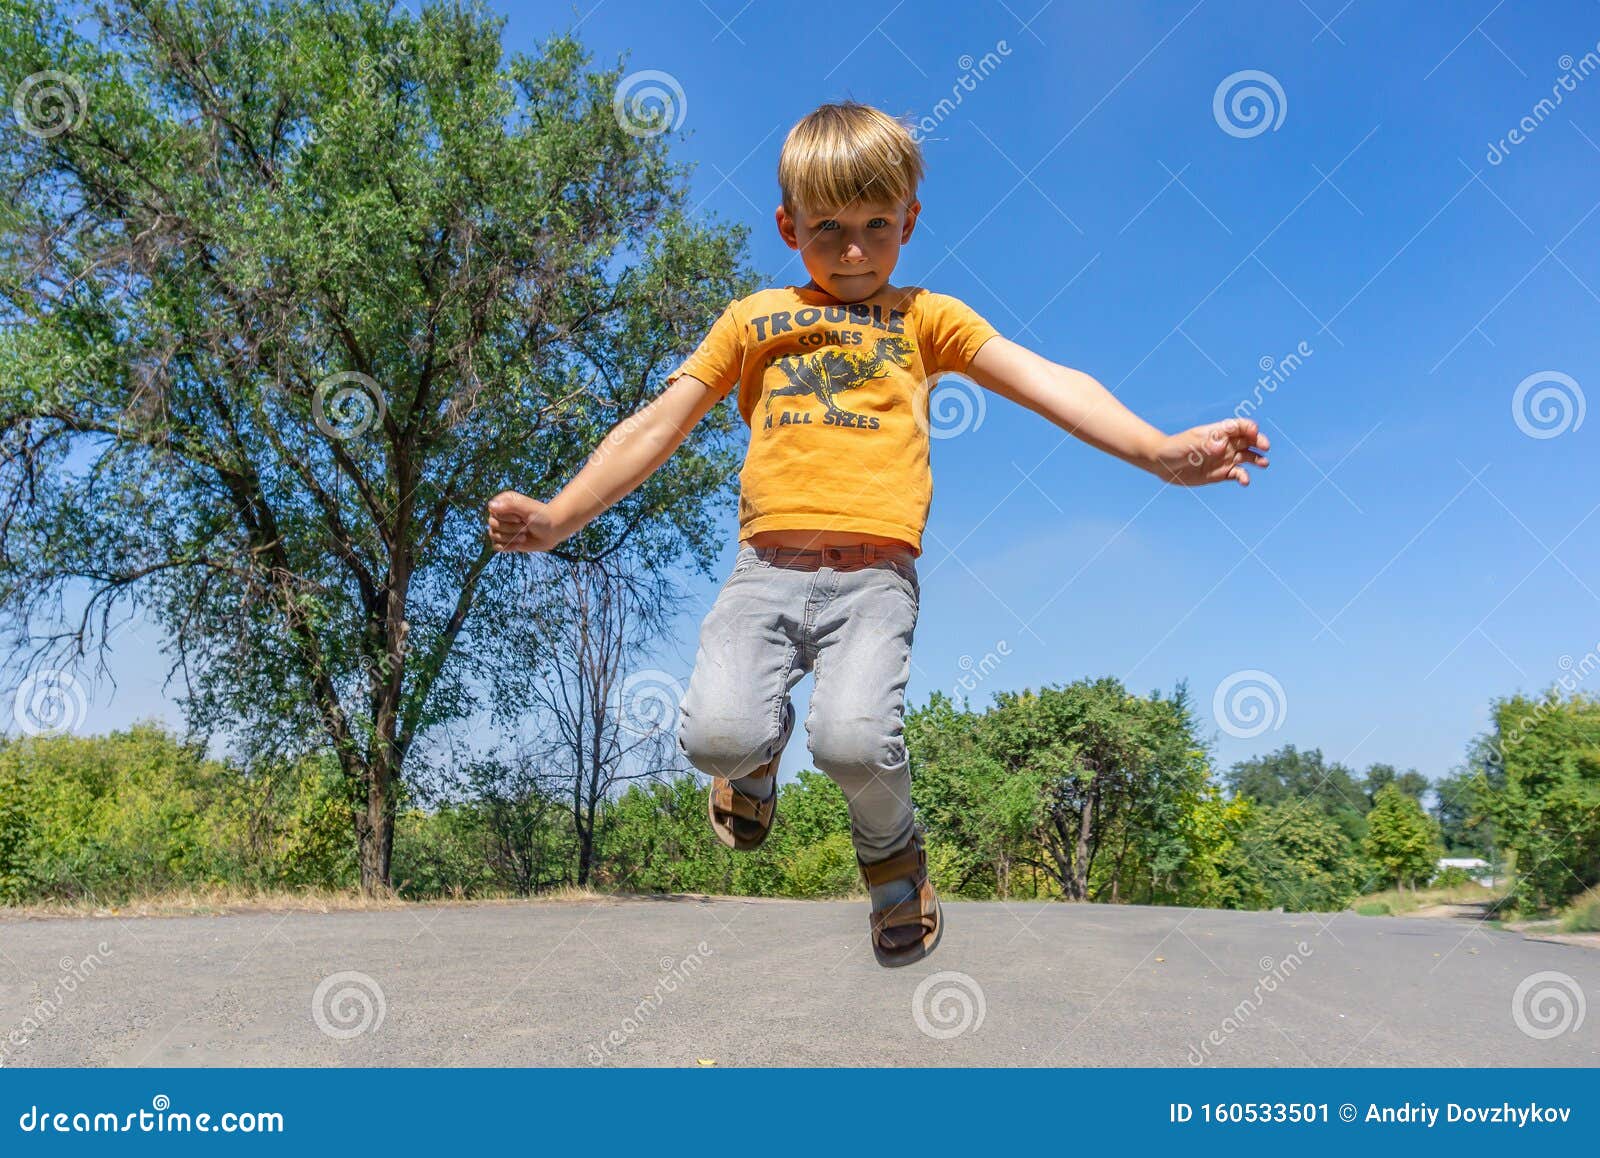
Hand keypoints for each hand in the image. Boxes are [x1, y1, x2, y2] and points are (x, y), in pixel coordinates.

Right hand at [486, 491, 567, 552]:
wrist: (552, 530)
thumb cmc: (542, 517)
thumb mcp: (528, 509)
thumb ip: (510, 505)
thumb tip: (491, 506)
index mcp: (504, 502)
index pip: (493, 511)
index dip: (505, 518)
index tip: (520, 518)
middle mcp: (501, 513)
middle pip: (493, 524)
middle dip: (510, 529)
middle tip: (525, 528)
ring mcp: (502, 527)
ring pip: (494, 535)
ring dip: (510, 538)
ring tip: (524, 536)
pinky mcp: (505, 539)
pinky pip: (496, 546)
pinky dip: (508, 547)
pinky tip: (519, 544)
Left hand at [1151, 418, 1269, 486]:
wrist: (1162, 463)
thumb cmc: (1174, 448)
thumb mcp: (1189, 444)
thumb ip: (1206, 444)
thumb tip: (1222, 445)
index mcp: (1218, 432)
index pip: (1239, 426)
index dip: (1249, 427)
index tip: (1254, 433)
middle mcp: (1224, 444)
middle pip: (1248, 440)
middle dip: (1259, 442)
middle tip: (1265, 447)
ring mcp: (1224, 459)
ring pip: (1246, 457)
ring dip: (1257, 459)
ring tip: (1264, 463)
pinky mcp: (1220, 473)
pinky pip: (1237, 474)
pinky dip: (1243, 477)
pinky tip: (1244, 481)